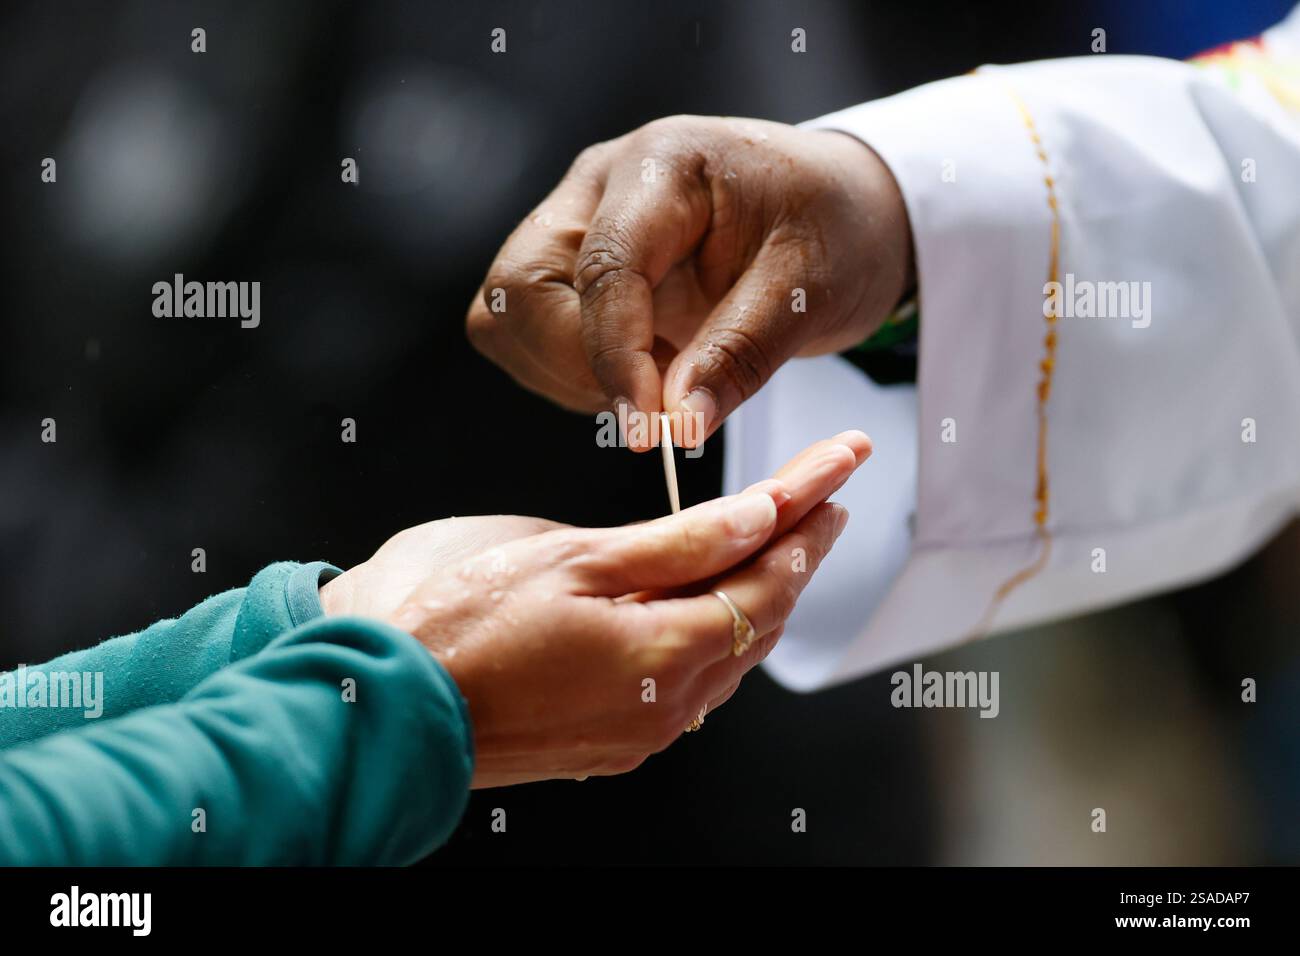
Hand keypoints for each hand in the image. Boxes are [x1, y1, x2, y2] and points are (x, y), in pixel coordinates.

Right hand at [358, 430, 869, 787]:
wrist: (392, 710)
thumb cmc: (463, 626)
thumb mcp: (573, 560)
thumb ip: (676, 544)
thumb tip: (755, 518)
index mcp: (664, 652)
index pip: (767, 575)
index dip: (807, 515)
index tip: (839, 470)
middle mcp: (670, 703)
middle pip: (762, 616)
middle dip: (799, 550)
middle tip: (825, 496)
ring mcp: (646, 729)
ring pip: (733, 651)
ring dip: (763, 591)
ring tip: (786, 539)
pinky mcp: (620, 739)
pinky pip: (696, 681)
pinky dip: (719, 631)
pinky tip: (717, 603)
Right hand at [467, 115, 912, 446]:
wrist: (835, 213)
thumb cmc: (831, 229)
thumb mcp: (810, 288)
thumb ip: (740, 352)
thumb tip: (678, 427)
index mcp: (663, 164)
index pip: (604, 265)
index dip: (616, 356)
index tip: (648, 430)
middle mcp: (599, 186)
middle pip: (523, 283)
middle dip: (576, 362)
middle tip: (653, 405)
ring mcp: (574, 223)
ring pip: (510, 314)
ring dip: (569, 373)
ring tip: (657, 385)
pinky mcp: (568, 266)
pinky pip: (525, 333)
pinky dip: (567, 374)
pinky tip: (637, 375)